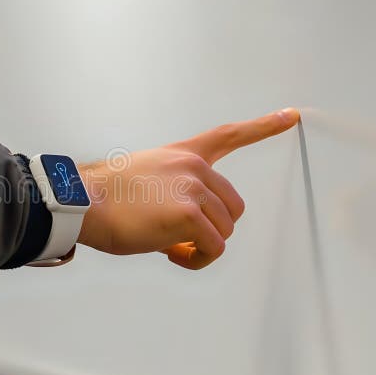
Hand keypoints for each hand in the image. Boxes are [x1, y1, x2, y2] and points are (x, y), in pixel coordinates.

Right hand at [77, 108, 299, 269]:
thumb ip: (175, 194)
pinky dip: (197, 259)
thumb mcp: (146, 180)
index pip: (228, 135)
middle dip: (213, 228)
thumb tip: (188, 232)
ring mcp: (193, 189)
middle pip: (232, 207)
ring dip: (202, 247)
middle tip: (181, 240)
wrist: (84, 202)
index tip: (291, 115)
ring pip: (224, 230)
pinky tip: (172, 255)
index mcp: (183, 155)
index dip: (263, 126)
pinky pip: (212, 247)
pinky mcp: (189, 215)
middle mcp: (193, 167)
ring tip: (171, 248)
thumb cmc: (106, 198)